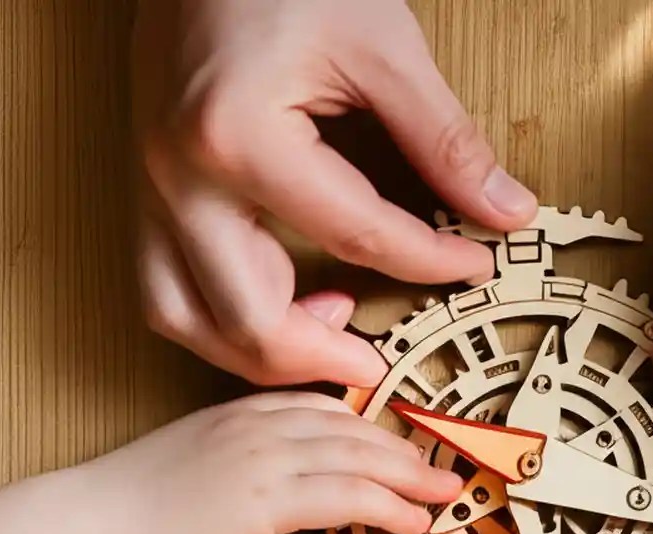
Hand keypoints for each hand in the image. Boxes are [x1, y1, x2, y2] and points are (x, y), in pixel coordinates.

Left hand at [83, 392, 461, 533]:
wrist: (100, 511)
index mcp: (269, 496)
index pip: (357, 497)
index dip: (398, 510)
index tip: (423, 523)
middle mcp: (268, 450)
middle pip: (360, 453)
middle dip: (410, 469)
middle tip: (446, 483)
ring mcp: (253, 423)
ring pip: (339, 421)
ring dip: (384, 438)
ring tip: (415, 455)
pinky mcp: (238, 409)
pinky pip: (304, 400)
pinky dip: (341, 409)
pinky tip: (360, 421)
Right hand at [132, 0, 537, 386]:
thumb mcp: (383, 48)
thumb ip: (446, 141)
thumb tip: (505, 211)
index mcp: (237, 138)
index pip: (355, 237)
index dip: (427, 264)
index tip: (474, 268)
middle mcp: (178, 176)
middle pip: (248, 318)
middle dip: (326, 357)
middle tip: (383, 366)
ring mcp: (149, 185)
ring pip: (184, 318)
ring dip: (257, 353)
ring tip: (331, 341)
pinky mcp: (147, 185)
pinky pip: (162, 285)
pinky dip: (217, 318)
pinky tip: (279, 304)